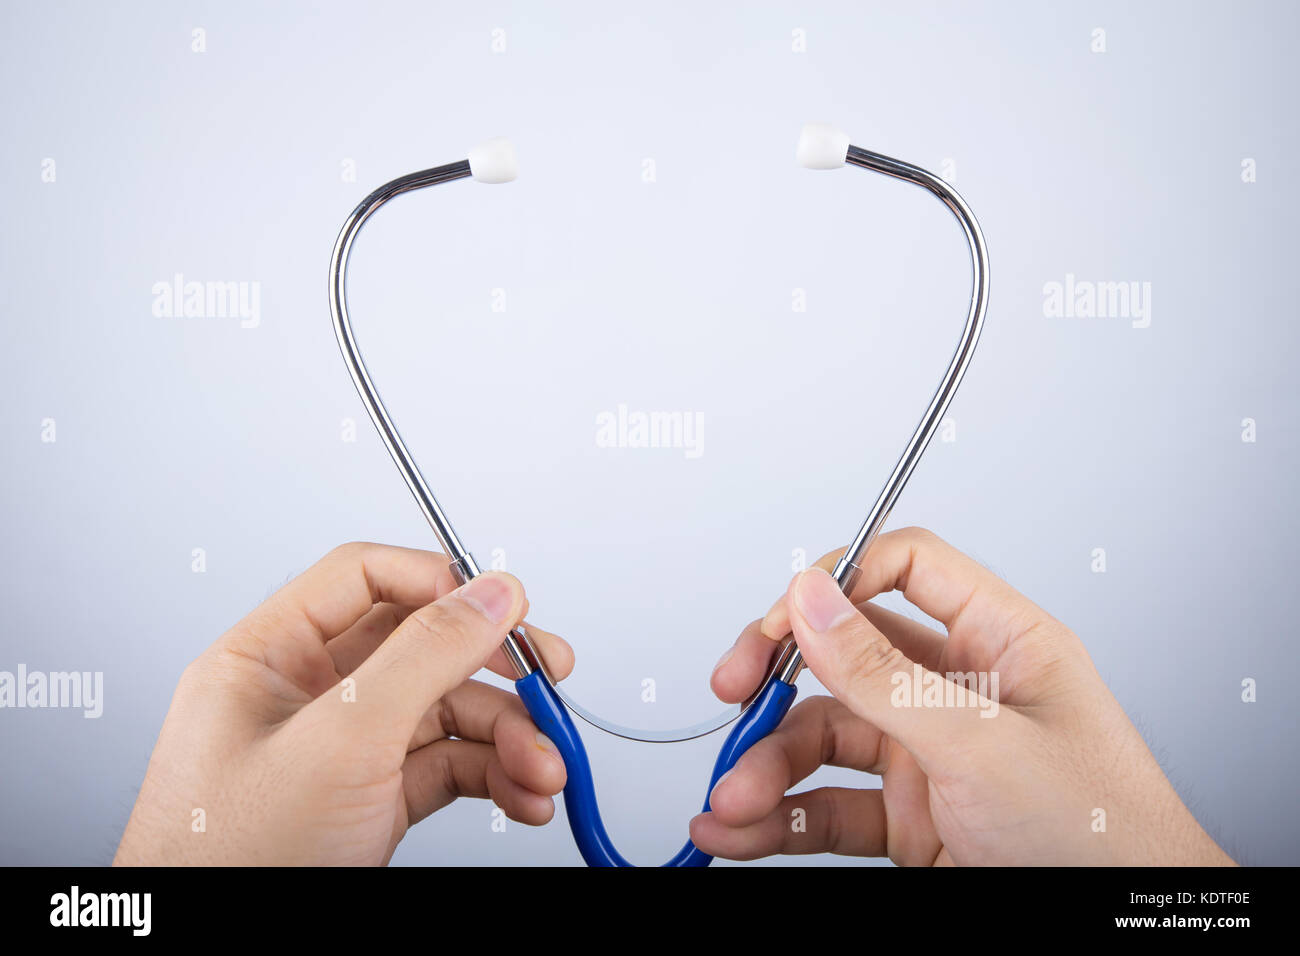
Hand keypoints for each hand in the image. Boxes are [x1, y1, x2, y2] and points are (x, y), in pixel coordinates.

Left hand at [114, 543, 572, 865]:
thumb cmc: (231, 864)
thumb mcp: (339, 743)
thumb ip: (422, 657)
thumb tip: (488, 594)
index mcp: (268, 659)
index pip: (363, 579)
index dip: (440, 583)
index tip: (504, 605)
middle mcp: (305, 699)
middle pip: (421, 649)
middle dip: (494, 672)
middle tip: (547, 677)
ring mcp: (340, 753)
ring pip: (444, 714)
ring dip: (507, 738)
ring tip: (542, 770)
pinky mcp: (369, 803)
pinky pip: (446, 768)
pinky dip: (493, 779)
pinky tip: (522, 795)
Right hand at [697, 527, 1232, 865]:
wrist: (1122, 931)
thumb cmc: (1105, 836)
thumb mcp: (981, 744)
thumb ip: (884, 674)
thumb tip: (813, 601)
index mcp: (1000, 643)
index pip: (908, 569)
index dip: (841, 578)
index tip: (784, 616)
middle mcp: (960, 692)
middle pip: (846, 655)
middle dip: (780, 676)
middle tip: (735, 690)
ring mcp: (931, 756)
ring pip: (826, 739)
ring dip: (769, 766)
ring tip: (733, 800)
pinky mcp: (911, 820)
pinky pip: (829, 807)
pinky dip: (779, 820)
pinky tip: (743, 831)